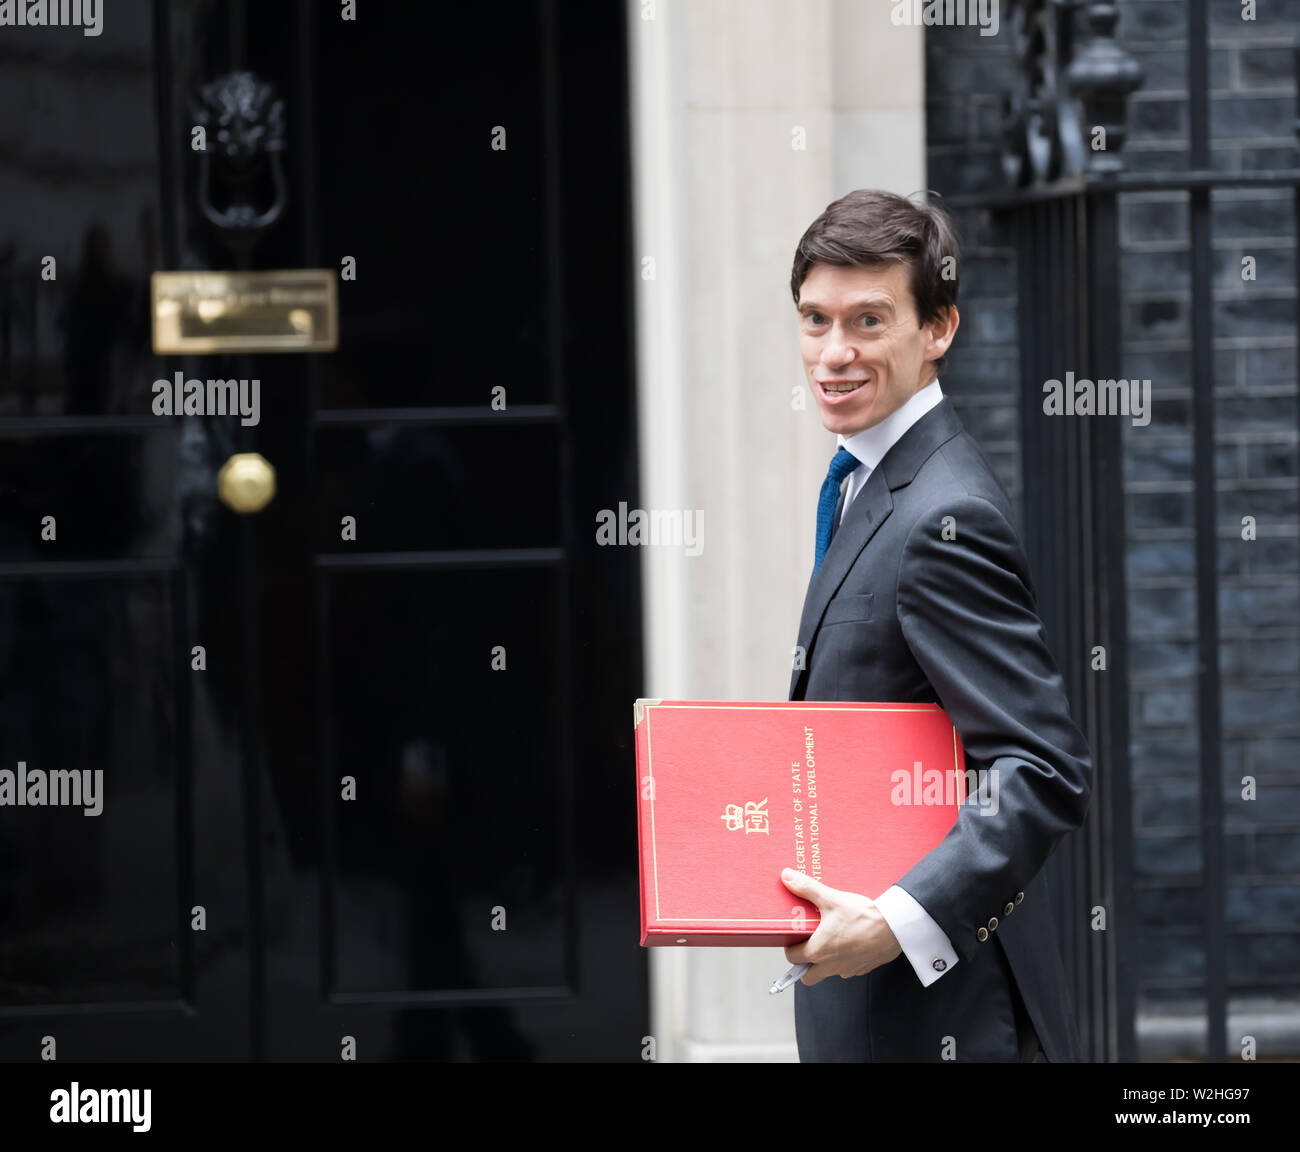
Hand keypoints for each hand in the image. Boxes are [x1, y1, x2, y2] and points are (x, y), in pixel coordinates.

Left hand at [780, 868, 901, 984]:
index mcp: (818, 951)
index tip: (794, 937)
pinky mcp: (864, 968)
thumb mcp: (831, 898)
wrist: (895, 926)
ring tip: (830, 939)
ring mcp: (849, 970)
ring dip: (825, 962)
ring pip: (829, 973)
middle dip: (804, 965)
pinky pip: (848, 969)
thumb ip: (806, 888)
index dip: (790, 948)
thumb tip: (787, 876)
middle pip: (808, 976)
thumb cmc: (863, 915)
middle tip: (807, 945)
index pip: (793, 958)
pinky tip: (850, 941)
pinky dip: (844, 960)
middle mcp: (831, 966)